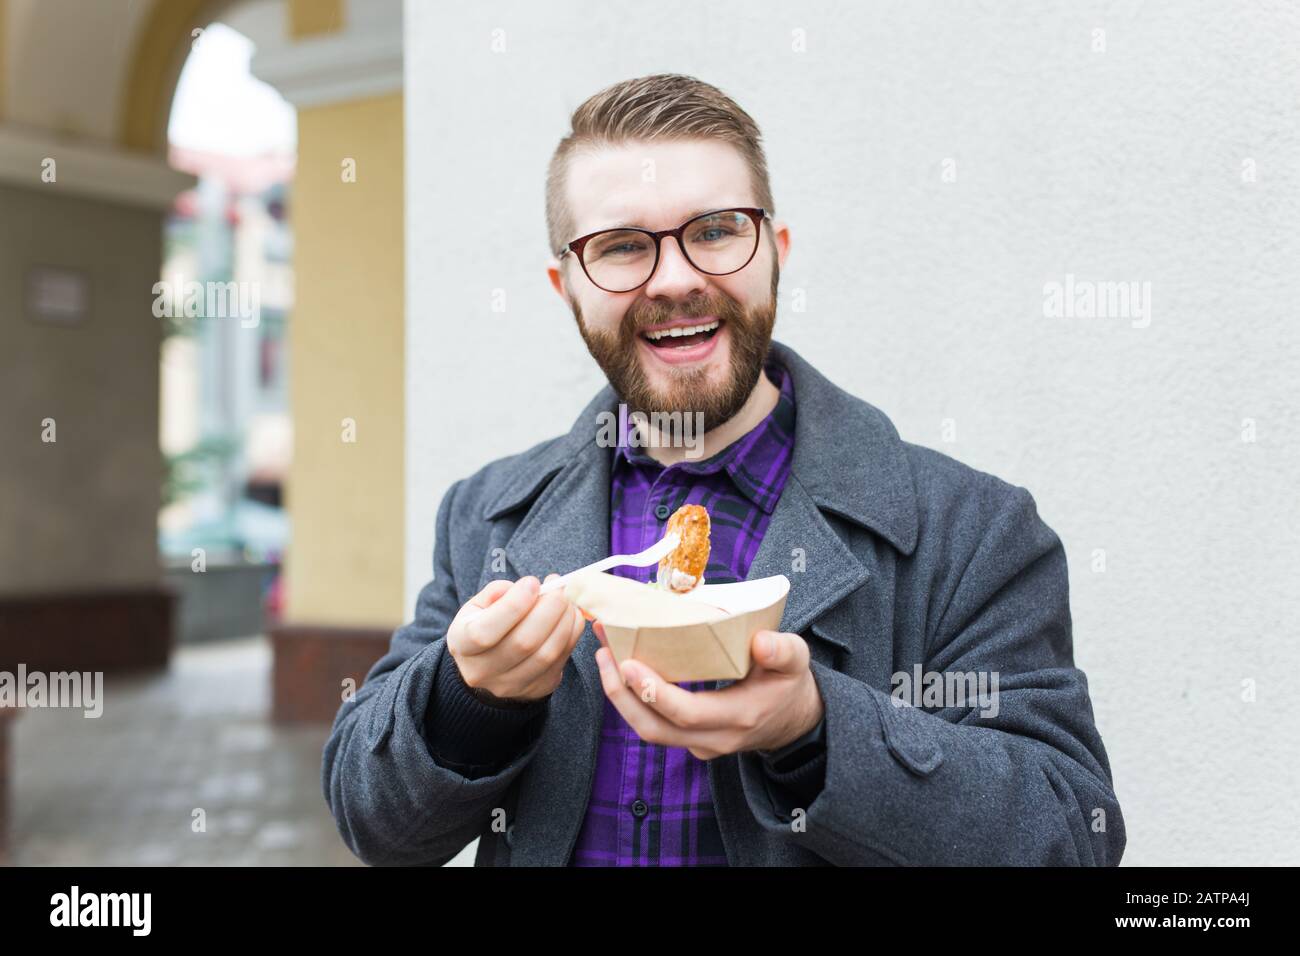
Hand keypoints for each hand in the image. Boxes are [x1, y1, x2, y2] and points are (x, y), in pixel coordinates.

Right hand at [446, 575, 585, 703]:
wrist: (488, 666)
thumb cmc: (483, 626)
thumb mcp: (477, 606)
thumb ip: (494, 593)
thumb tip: (519, 588)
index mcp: (462, 645)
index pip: (485, 632)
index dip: (513, 606)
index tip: (532, 582)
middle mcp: (483, 671)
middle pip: (523, 643)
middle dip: (548, 609)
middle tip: (559, 587)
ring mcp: (511, 685)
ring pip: (546, 654)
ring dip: (565, 622)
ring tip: (568, 599)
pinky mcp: (537, 689)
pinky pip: (560, 661)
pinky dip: (572, 635)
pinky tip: (572, 616)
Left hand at [592, 624, 824, 759]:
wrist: (794, 722)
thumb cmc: (790, 684)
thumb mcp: (796, 661)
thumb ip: (782, 651)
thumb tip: (761, 641)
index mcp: (739, 717)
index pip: (686, 714)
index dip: (654, 692)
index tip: (628, 663)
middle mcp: (714, 739)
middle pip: (654, 729)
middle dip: (621, 694)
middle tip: (603, 652)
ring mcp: (700, 745)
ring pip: (649, 730)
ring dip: (620, 696)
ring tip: (604, 655)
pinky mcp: (691, 741)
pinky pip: (655, 725)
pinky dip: (634, 699)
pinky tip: (622, 667)